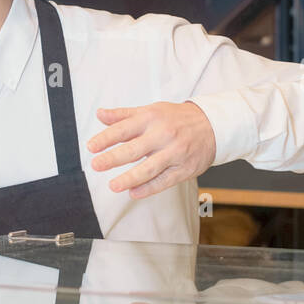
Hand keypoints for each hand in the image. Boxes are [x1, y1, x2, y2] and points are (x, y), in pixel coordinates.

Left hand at [87, 102, 215, 198]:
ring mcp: (175, 153)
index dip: (106, 138)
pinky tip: (133, 193)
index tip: (91, 147)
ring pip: (149, 168)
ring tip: (113, 186)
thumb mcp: (150, 111)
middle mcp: (163, 135)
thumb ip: (123, 115)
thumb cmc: (176, 118)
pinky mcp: (184, 169)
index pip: (124, 129)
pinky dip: (148, 188)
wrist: (213, 125)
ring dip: (130, 178)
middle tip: (96, 165)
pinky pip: (164, 181)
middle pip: (134, 149)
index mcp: (151, 118)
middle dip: (113, 158)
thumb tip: (100, 114)